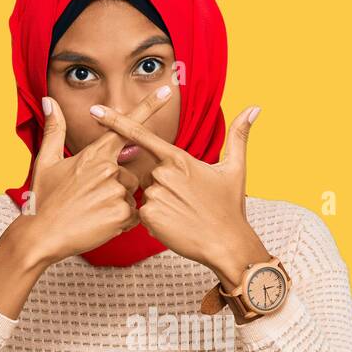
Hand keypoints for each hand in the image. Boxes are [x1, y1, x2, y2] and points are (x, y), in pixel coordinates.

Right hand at [21, 85, 174, 266]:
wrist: (41, 235)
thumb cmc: (43, 200)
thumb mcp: (45, 162)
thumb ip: (54, 130)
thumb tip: (48, 100)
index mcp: (94, 153)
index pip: (126, 127)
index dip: (149, 107)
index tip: (167, 90)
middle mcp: (109, 169)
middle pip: (130, 175)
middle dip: (116, 188)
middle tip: (89, 200)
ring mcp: (116, 191)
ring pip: (131, 196)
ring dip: (118, 205)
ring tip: (92, 213)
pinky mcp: (122, 214)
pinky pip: (134, 216)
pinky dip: (120, 222)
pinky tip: (99, 224)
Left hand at [88, 102, 269, 290]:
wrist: (227, 244)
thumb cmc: (230, 206)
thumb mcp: (235, 169)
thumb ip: (239, 136)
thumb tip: (255, 108)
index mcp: (179, 158)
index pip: (142, 135)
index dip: (116, 122)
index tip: (96, 111)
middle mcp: (164, 174)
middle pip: (150, 174)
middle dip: (164, 186)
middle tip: (187, 201)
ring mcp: (155, 195)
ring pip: (147, 194)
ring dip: (161, 204)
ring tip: (183, 214)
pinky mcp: (149, 215)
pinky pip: (143, 213)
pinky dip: (156, 219)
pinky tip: (174, 225)